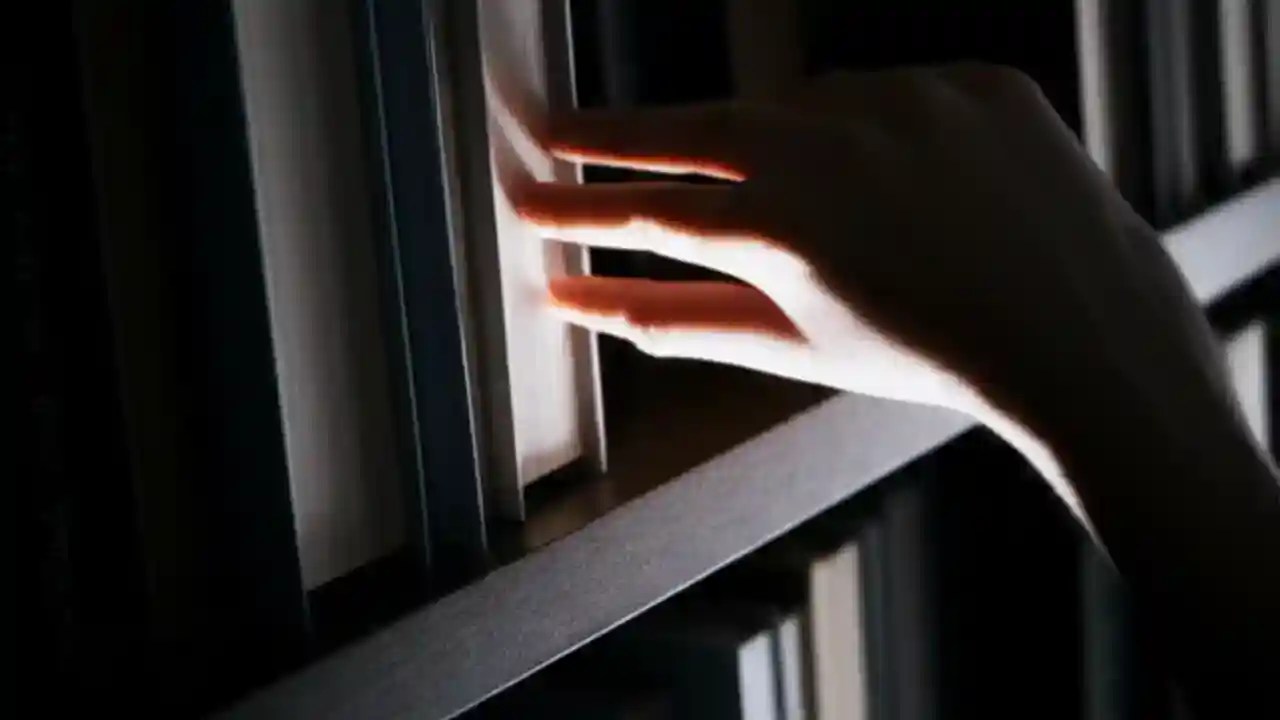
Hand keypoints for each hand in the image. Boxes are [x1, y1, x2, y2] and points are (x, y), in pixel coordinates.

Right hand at [514, 65, 1235, 521]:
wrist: (1082, 335)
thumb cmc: (925, 356)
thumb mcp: (793, 346)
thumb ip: (677, 321)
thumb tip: (579, 302)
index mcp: (780, 229)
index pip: (646, 209)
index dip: (576, 204)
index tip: (526, 198)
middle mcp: (833, 146)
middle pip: (694, 129)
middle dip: (617, 134)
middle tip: (556, 130)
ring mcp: (909, 100)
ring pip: (796, 105)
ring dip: (772, 142)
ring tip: (815, 205)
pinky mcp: (971, 78)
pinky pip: (889, 94)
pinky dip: (874, 132)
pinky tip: (906, 184)